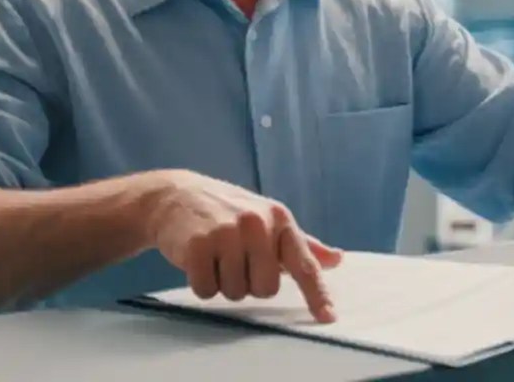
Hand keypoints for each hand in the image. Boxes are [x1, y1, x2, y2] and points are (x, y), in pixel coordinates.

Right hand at [147, 171, 343, 321]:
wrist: (175, 196)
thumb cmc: (228, 213)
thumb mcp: (268, 220)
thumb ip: (301, 245)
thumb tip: (337, 259)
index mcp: (279, 219)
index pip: (303, 264)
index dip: (316, 294)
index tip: (328, 317)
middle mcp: (257, 224)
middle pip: (266, 289)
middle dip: (250, 283)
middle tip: (235, 258)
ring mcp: (226, 233)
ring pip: (235, 293)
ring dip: (224, 282)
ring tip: (215, 254)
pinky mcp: (198, 245)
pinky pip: (207, 290)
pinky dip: (201, 283)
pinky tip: (197, 258)